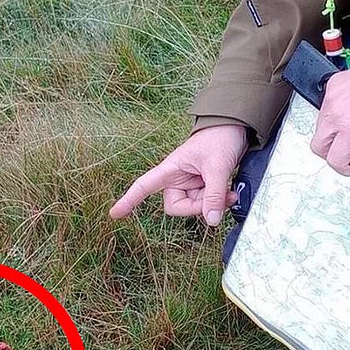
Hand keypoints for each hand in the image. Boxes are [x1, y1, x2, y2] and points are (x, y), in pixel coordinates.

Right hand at [109, 124, 248, 226]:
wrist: (235, 128)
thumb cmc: (219, 139)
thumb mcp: (217, 167)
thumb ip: (214, 194)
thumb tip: (211, 220)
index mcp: (170, 169)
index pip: (143, 186)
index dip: (129, 200)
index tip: (114, 214)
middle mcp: (177, 177)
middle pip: (176, 205)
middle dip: (197, 207)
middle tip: (218, 198)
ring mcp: (190, 182)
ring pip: (194, 206)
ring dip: (213, 203)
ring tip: (230, 193)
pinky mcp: (203, 184)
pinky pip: (206, 202)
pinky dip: (219, 201)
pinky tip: (230, 193)